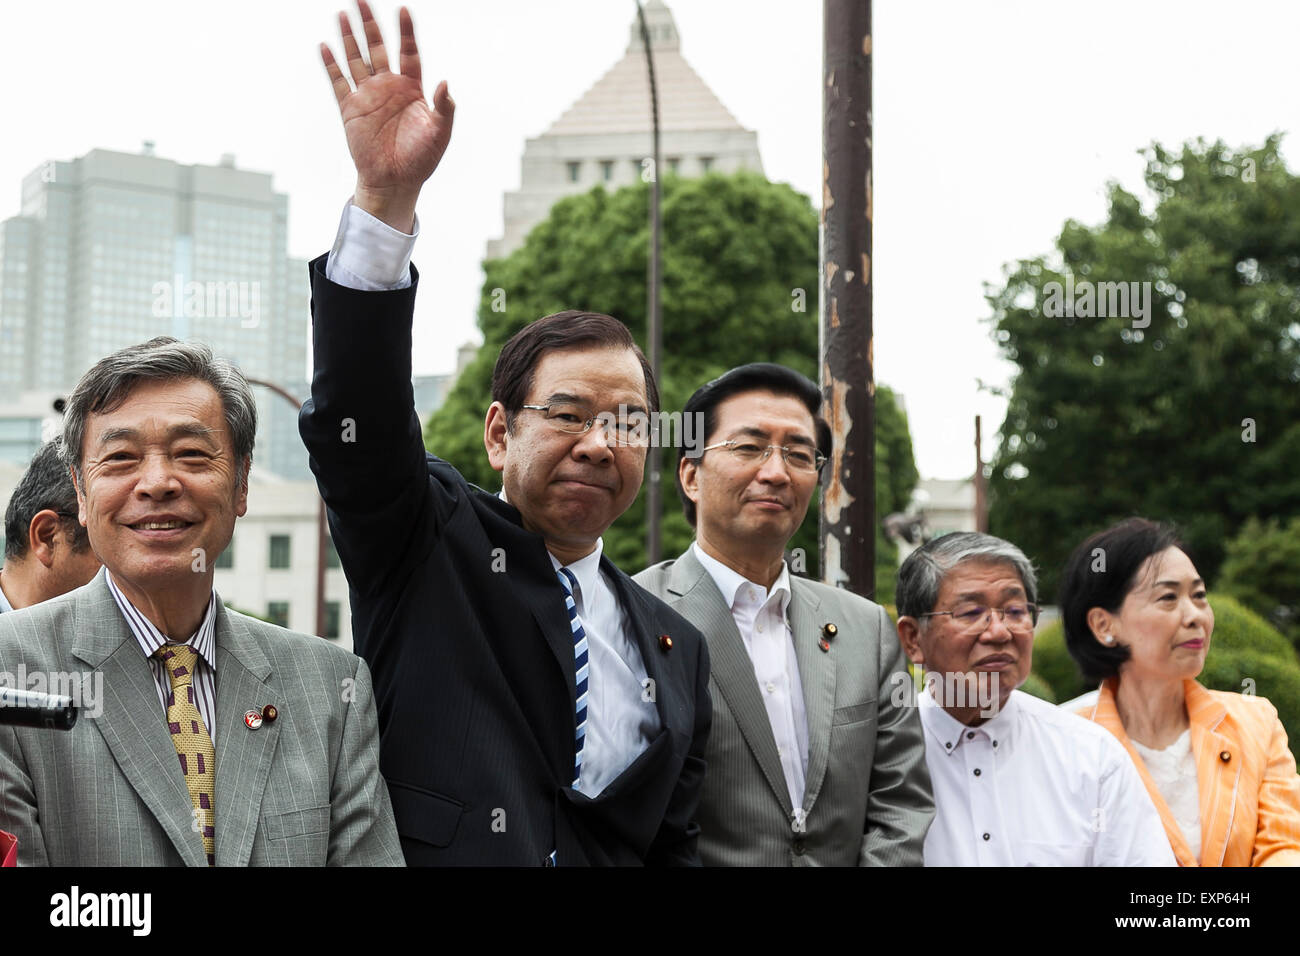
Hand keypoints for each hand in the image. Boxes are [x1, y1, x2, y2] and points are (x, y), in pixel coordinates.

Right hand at [320, 2, 453, 231]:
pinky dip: (331, 65)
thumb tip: (446, 83)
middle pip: (377, 48)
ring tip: (343, 14)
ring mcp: (368, 96)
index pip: (408, 52)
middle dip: (370, 24)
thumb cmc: (421, 159)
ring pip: (356, 59)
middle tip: (361, 0)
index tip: (403, 10)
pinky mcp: (350, 109)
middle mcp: (388, 86)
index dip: (406, 32)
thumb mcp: (440, 133)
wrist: (396, 182)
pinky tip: (325, 46)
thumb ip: (444, 108)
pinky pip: (339, 82)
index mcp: (411, 88)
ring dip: (349, 38)